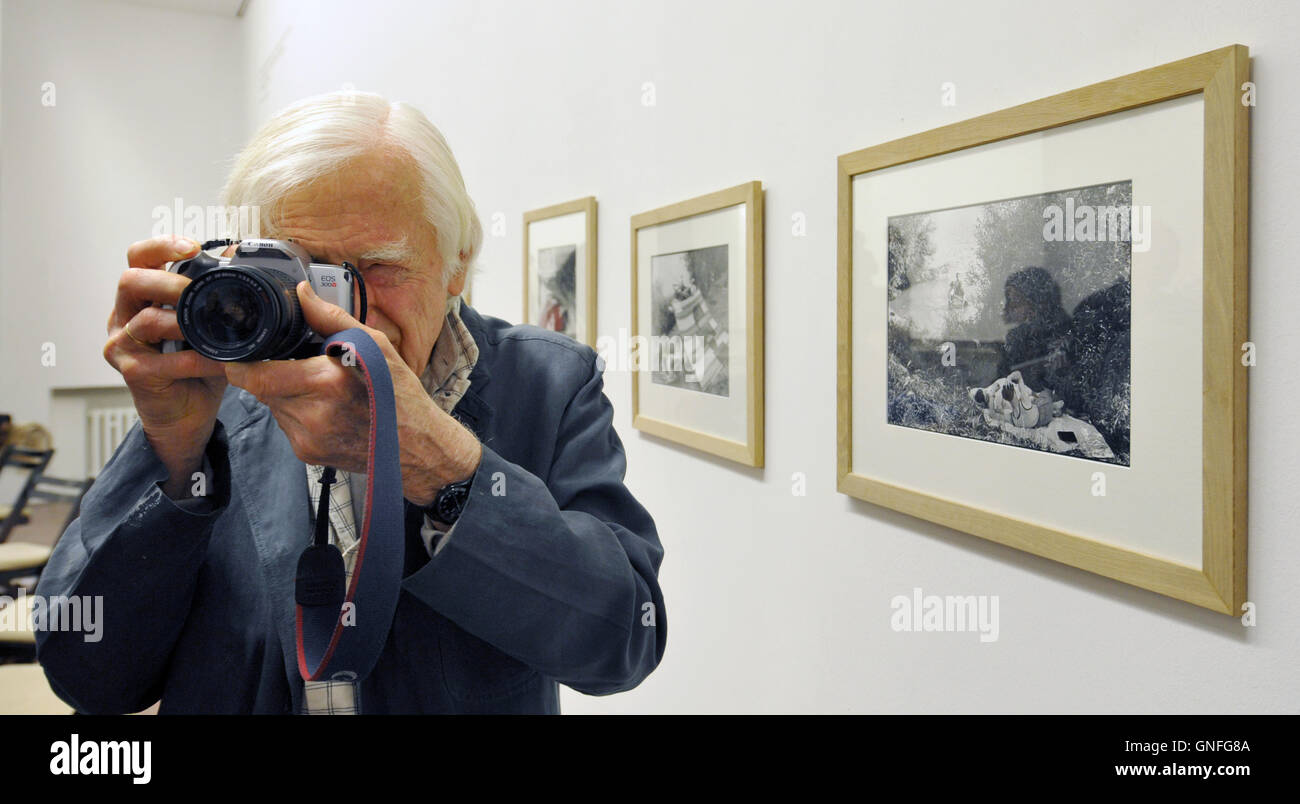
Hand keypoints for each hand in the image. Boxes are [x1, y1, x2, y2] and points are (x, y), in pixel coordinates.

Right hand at [105, 236, 229, 497]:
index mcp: (140, 297)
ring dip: (186, 322)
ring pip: (144, 321)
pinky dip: (200, 359)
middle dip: (167, 281)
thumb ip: (215, 293)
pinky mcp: (133, 374)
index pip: (137, 258)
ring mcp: (123, 346)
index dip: (161, 246)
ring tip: (215, 328)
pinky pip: (168, 362)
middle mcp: (123, 316)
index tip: (192, 247)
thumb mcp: (207, 325)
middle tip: (197, 291)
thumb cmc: (194, 366)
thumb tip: (236, 254)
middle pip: (129, 281)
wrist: (185, 414)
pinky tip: (224, 361)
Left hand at [224, 281, 482, 504]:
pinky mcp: (307, 454)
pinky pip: (286, 424)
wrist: (418, 448)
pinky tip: (324, 408)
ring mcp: (307, 439)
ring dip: (283, 392)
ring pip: (272, 406)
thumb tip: (302, 294)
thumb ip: (330, 319)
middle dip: (269, 372)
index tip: (243, 353)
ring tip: (317, 387)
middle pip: (260, 388)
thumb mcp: (375, 346)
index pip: (254, 375)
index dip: (241, 363)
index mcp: (325, 382)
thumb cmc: (401, 396)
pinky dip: (296, 412)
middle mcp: (311, 414)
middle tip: (294, 363)